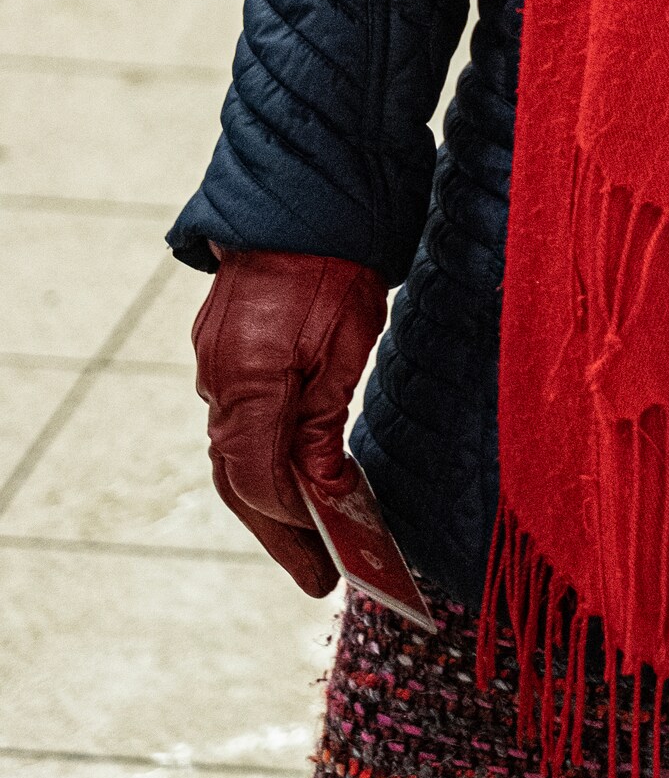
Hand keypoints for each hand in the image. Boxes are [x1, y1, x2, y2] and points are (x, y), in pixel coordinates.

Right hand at [192, 250, 386, 596]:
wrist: (304, 199)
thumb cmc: (336, 268)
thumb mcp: (347, 345)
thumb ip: (325, 421)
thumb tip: (321, 491)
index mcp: (249, 380)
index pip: (258, 478)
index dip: (292, 521)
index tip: (329, 552)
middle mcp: (218, 381)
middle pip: (237, 480)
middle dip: (278, 533)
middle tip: (318, 578)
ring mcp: (213, 367)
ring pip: (233, 454)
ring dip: (269, 501)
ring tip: (313, 544)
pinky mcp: (221, 354)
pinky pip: (236, 422)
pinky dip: (262, 460)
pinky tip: (296, 481)